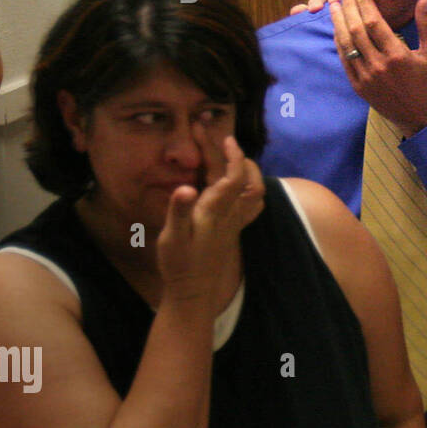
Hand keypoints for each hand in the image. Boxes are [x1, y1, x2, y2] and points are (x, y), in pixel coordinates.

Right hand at [156, 130, 264, 307]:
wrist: (193, 290)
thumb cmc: (179, 263)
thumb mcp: (171, 237)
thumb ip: (178, 211)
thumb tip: (185, 187)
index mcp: (216, 210)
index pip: (234, 176)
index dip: (233, 155)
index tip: (225, 137)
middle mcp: (231, 214)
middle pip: (244, 179)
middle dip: (235, 155)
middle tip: (218, 138)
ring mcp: (236, 222)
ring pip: (254, 191)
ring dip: (248, 170)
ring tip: (233, 154)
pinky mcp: (234, 228)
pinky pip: (252, 204)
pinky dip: (250, 187)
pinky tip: (239, 183)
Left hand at [330, 0, 426, 136]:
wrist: (420, 116)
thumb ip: (426, 25)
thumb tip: (423, 0)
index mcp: (398, 55)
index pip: (375, 22)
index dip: (364, 3)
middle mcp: (379, 65)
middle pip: (356, 30)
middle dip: (349, 7)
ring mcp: (366, 77)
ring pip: (347, 44)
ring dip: (338, 22)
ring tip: (335, 4)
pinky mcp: (358, 86)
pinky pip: (345, 60)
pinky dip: (339, 42)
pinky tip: (337, 28)